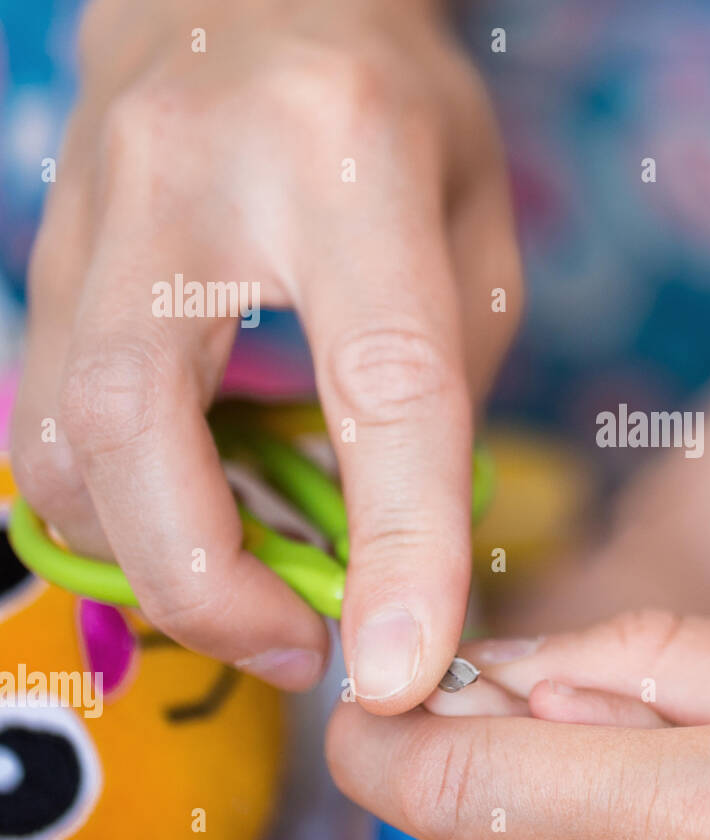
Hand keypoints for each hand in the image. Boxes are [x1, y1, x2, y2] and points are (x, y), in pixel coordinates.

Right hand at [10, 0, 521, 708]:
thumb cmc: (396, 111)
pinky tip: (200, 511)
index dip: (395, 544)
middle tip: (303, 647)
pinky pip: (55, 419)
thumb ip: (443, 388)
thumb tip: (397, 554)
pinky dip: (126, 504)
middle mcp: (188, 176)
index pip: (380, 383)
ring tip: (260, 588)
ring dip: (160, 556)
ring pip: (64, 443)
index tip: (406, 667)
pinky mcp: (47, 253)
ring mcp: (88, 210)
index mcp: (348, 158)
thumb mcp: (470, 230)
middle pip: (137, 428)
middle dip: (211, 586)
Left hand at [327, 610, 709, 839]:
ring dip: (551, 804)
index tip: (369, 711)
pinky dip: (599, 839)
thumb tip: (518, 668)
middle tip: (567, 703)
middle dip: (493, 759)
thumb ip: (667, 665)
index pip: (484, 791)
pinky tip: (686, 812)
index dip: (391, 749)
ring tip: (673, 759)